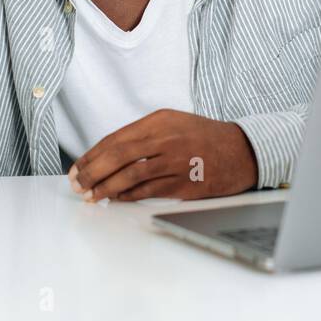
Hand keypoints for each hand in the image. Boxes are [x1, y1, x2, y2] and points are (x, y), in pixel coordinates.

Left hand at [69, 110, 258, 201]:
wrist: (241, 151)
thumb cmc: (204, 137)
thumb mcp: (173, 122)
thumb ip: (144, 134)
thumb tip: (109, 155)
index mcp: (160, 120)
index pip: (116, 138)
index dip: (93, 155)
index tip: (78, 167)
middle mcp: (166, 138)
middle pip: (118, 156)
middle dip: (93, 172)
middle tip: (78, 184)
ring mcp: (176, 161)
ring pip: (131, 175)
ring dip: (106, 188)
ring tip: (92, 195)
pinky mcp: (184, 183)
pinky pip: (149, 191)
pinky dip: (128, 196)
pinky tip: (116, 199)